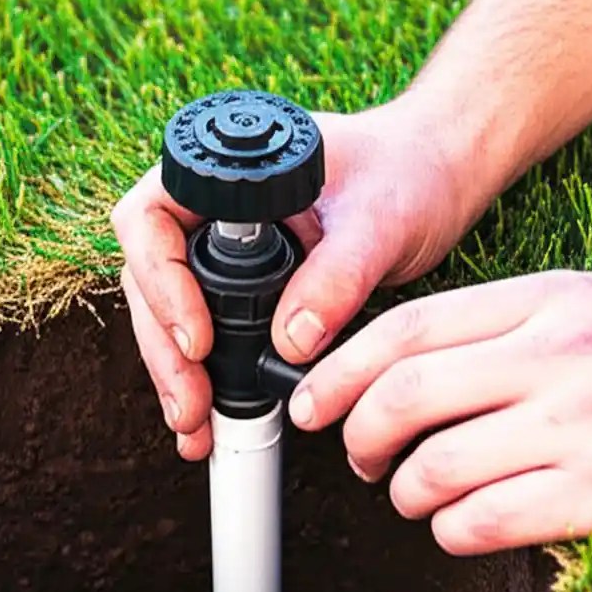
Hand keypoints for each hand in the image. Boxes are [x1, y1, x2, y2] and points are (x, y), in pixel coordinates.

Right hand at [112, 100, 497, 459]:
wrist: (439, 178)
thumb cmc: (411, 173)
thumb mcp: (382, 221)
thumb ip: (338, 274)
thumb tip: (290, 342)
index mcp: (229, 164)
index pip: (154, 217)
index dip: (162, 281)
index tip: (198, 337)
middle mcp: (213, 202)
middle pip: (152, 274)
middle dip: (163, 346)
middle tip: (190, 406)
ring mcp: (224, 242)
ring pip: (170, 308)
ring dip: (176, 369)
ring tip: (194, 427)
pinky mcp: (246, 280)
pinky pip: (208, 325)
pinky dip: (206, 372)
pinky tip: (210, 418)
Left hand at [288, 269, 591, 554]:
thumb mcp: (587, 295)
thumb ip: (499, 317)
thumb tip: (398, 354)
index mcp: (546, 299)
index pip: (407, 328)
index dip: (338, 370)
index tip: (311, 400)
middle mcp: (559, 356)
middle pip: (406, 396)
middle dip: (356, 435)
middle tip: (357, 456)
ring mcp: (584, 426)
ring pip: (437, 466)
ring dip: (402, 492)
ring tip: (411, 494)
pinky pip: (487, 520)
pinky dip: (450, 529)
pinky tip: (457, 523)